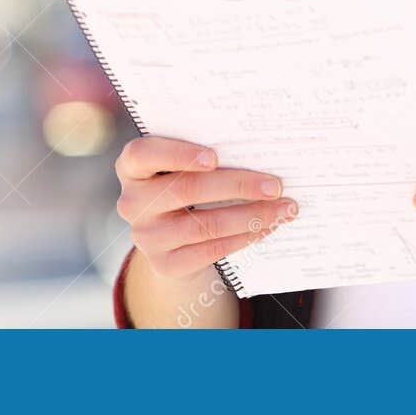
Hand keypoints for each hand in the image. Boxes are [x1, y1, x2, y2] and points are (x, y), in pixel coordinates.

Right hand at [114, 135, 299, 281]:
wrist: (170, 236)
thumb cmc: (185, 184)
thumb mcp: (181, 166)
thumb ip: (204, 155)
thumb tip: (258, 151)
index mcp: (132, 167)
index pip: (142, 154)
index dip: (178, 154)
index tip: (215, 156)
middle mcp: (132, 202)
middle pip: (187, 189)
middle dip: (238, 185)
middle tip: (275, 185)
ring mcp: (146, 236)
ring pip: (206, 223)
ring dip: (251, 215)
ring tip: (283, 208)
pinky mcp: (165, 264)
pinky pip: (211, 249)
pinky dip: (244, 237)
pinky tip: (266, 227)